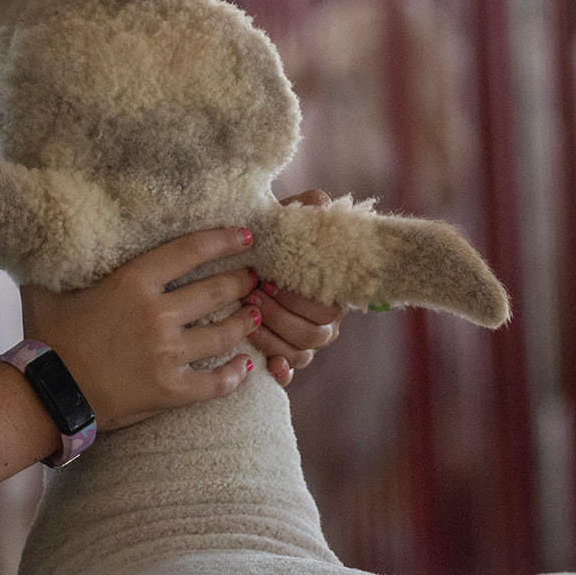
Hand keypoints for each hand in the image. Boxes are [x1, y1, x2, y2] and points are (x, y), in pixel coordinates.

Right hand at [19, 226, 260, 432]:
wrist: (47, 395)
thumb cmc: (45, 340)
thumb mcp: (47, 291)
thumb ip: (59, 264)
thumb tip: (51, 240)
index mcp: (132, 284)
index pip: (189, 252)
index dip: (221, 240)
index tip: (243, 235)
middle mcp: (157, 315)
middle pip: (216, 291)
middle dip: (241, 281)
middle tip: (253, 277)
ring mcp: (167, 355)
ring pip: (224, 334)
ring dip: (245, 322)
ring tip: (255, 314)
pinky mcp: (170, 390)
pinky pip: (216, 383)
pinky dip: (235, 374)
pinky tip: (245, 366)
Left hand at [252, 188, 348, 387]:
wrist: (246, 256)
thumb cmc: (267, 239)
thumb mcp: (281, 222)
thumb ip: (302, 211)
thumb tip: (321, 202)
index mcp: (329, 291)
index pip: (328, 307)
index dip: (299, 299)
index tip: (268, 281)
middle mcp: (323, 320)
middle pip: (315, 334)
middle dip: (282, 317)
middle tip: (252, 297)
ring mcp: (305, 341)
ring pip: (301, 354)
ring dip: (273, 339)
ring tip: (247, 321)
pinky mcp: (285, 356)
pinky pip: (290, 372)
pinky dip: (281, 371)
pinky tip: (267, 364)